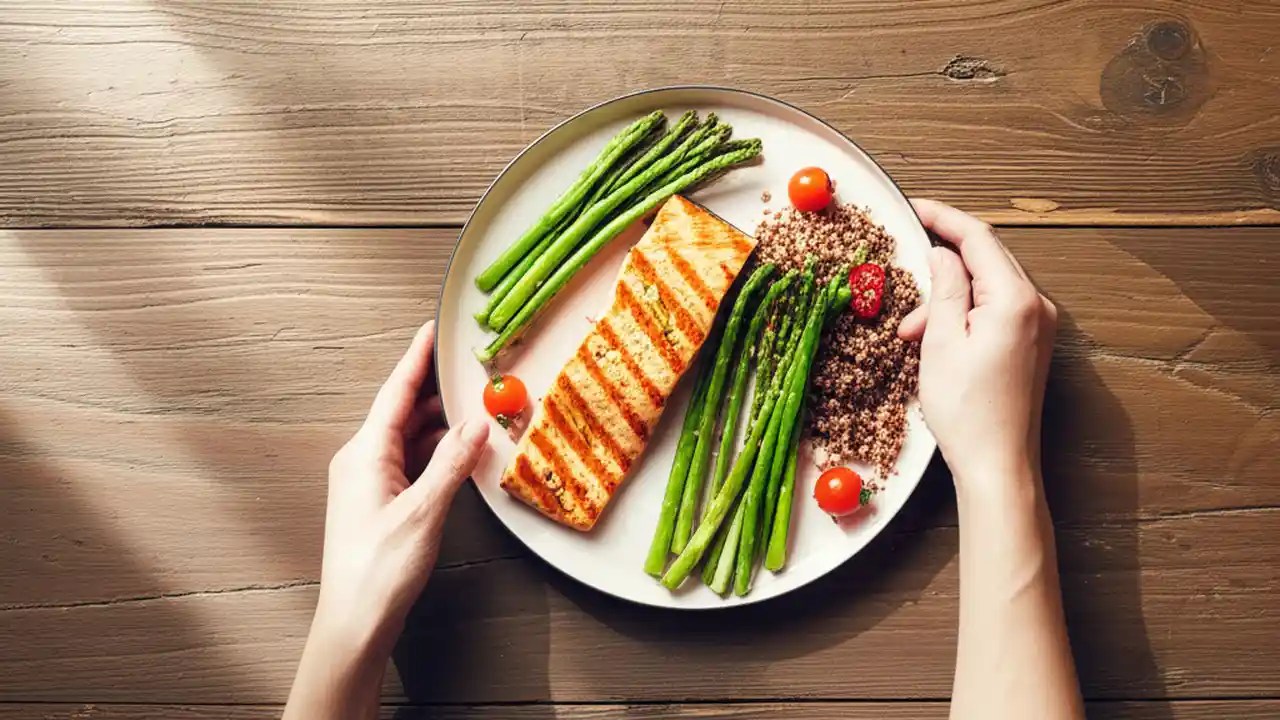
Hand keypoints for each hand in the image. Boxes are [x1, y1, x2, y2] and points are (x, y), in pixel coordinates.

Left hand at [317, 321, 488, 653]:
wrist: (354, 622)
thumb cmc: (378, 570)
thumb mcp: (424, 511)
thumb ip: (452, 463)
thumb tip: (477, 424)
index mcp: (364, 453)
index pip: (395, 392)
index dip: (417, 358)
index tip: (432, 328)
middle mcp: (362, 460)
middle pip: (403, 411)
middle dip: (436, 390)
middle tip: (469, 369)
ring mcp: (369, 482)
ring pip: (409, 438)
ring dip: (440, 424)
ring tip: (475, 407)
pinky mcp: (379, 503)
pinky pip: (411, 462)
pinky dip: (437, 452)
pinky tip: (461, 451)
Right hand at [898, 200, 1055, 489]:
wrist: (998, 464)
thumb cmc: (968, 411)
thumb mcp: (941, 340)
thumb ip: (945, 288)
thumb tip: (941, 254)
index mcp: (1016, 299)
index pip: (978, 238)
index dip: (942, 217)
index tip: (914, 208)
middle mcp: (1037, 306)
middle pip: (986, 259)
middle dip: (941, 265)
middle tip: (904, 271)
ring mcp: (1039, 326)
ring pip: (987, 287)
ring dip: (947, 297)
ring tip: (913, 331)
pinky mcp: (1031, 345)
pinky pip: (995, 310)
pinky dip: (963, 314)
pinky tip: (936, 338)